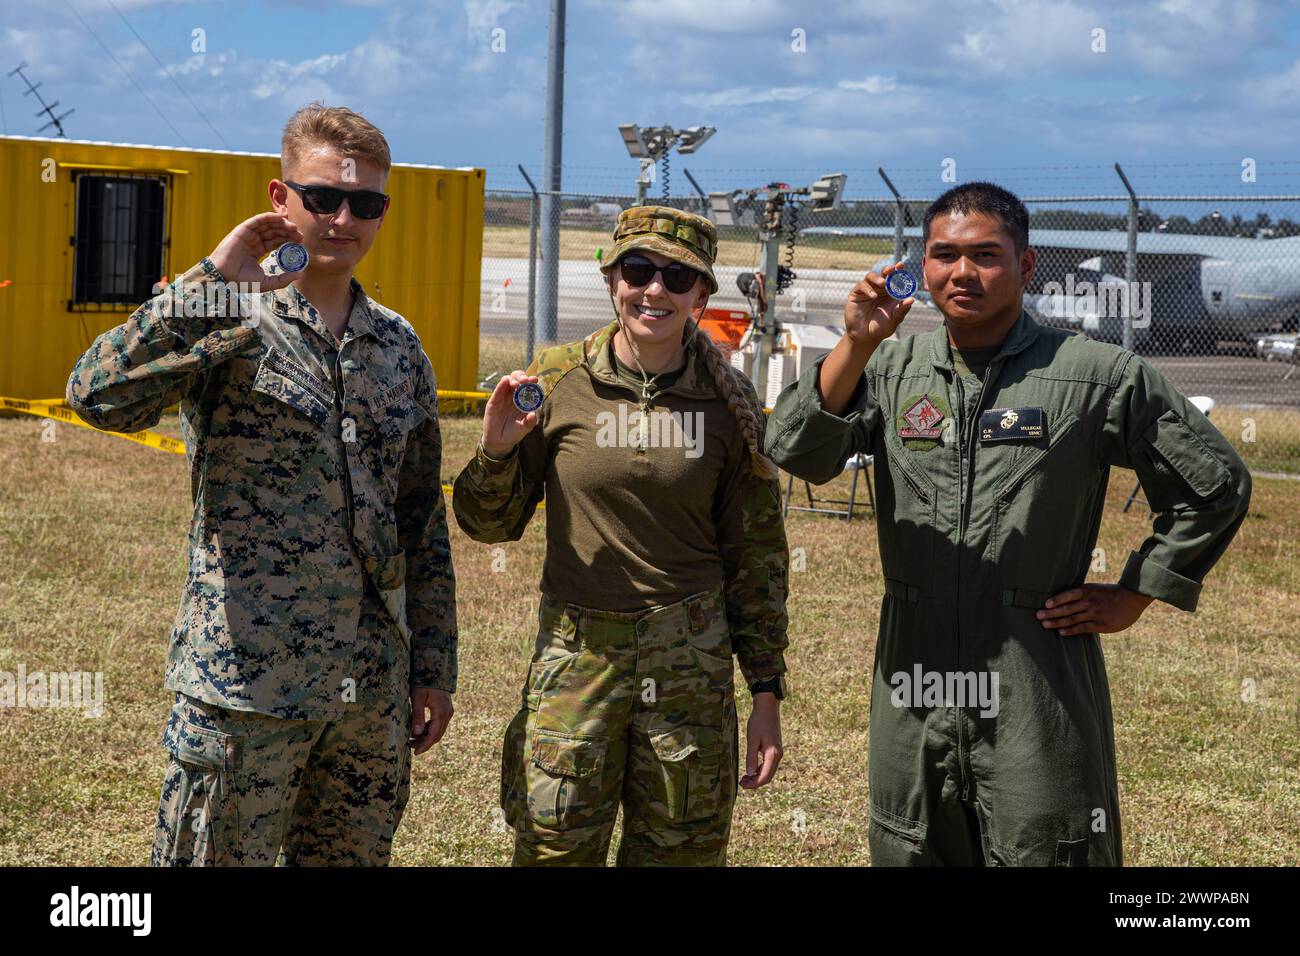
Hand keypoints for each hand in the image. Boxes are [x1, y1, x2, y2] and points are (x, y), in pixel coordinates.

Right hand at [208, 212, 304, 290]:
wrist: (224, 278)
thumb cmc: (241, 282)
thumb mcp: (267, 282)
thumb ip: (283, 279)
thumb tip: (300, 275)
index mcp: (258, 251)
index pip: (276, 242)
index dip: (288, 240)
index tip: (300, 241)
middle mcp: (254, 241)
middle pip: (274, 232)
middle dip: (288, 232)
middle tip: (300, 235)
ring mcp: (248, 235)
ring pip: (268, 225)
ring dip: (282, 224)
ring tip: (294, 227)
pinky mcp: (242, 230)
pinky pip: (257, 220)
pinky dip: (269, 217)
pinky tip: (281, 218)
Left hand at [409, 687, 453, 755]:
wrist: (434, 670)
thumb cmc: (424, 682)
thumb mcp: (417, 698)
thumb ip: (417, 716)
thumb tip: (416, 733)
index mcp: (441, 711)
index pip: (434, 734)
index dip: (425, 745)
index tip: (416, 753)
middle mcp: (447, 713)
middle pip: (437, 734)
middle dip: (425, 742)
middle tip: (410, 746)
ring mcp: (448, 711)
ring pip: (438, 730)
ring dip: (426, 736)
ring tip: (411, 739)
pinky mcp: (445, 709)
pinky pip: (438, 724)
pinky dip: (429, 729)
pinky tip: (418, 730)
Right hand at [481, 370, 540, 457]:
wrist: (499, 441)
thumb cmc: (514, 434)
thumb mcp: (524, 429)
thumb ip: (529, 423)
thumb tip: (533, 415)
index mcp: (524, 401)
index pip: (528, 386)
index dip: (531, 381)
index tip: (535, 380)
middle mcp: (515, 396)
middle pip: (518, 379)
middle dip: (522, 376)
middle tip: (525, 380)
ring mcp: (504, 397)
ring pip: (508, 381)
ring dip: (513, 378)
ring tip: (517, 383)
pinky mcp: (494, 400)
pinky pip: (498, 389)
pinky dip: (502, 383)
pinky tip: (506, 381)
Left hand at [740, 693, 782, 789]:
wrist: (768, 708)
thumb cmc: (758, 722)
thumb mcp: (752, 739)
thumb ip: (751, 757)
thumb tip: (749, 773)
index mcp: (772, 754)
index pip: (764, 776)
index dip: (754, 784)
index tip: (743, 786)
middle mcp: (778, 755)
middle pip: (768, 776)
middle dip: (755, 782)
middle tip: (742, 784)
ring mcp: (778, 752)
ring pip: (769, 771)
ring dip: (758, 777)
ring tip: (744, 778)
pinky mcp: (775, 749)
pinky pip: (769, 764)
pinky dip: (760, 770)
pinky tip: (751, 770)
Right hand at [844, 261, 914, 346]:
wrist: (865, 337)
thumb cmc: (881, 328)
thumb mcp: (894, 319)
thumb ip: (902, 310)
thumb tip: (911, 299)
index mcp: (890, 293)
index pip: (894, 278)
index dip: (898, 271)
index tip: (901, 265)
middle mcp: (878, 289)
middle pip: (882, 274)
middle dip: (887, 269)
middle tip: (892, 268)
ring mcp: (867, 291)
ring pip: (870, 276)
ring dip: (877, 277)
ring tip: (883, 283)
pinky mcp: (856, 295)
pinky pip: (861, 286)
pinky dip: (868, 289)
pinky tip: (873, 296)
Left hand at [1036, 584, 1153, 636]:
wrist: (1132, 598)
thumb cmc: (1109, 593)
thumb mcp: (1095, 588)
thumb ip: (1080, 594)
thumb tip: (1062, 599)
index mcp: (1087, 591)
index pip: (1068, 595)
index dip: (1056, 600)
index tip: (1045, 604)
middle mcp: (1089, 602)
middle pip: (1067, 608)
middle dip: (1051, 613)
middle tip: (1037, 616)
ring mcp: (1095, 614)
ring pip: (1073, 619)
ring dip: (1057, 622)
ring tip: (1044, 624)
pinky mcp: (1101, 624)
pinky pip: (1083, 628)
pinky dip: (1071, 630)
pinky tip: (1061, 632)